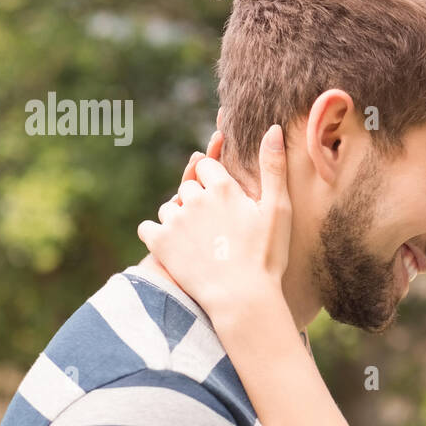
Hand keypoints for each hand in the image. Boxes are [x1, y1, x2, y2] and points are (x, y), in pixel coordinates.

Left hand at [138, 123, 291, 326]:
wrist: (243, 298)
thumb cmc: (266, 256)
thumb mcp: (278, 209)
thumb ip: (273, 167)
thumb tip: (271, 127)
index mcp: (223, 187)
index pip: (206, 166)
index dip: (214, 181)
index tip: (224, 200)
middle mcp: (196, 199)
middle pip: (187, 187)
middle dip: (197, 201)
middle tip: (215, 227)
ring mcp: (175, 221)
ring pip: (169, 207)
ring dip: (178, 218)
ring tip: (199, 240)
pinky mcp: (160, 243)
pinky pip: (147, 227)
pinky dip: (157, 234)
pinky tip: (174, 246)